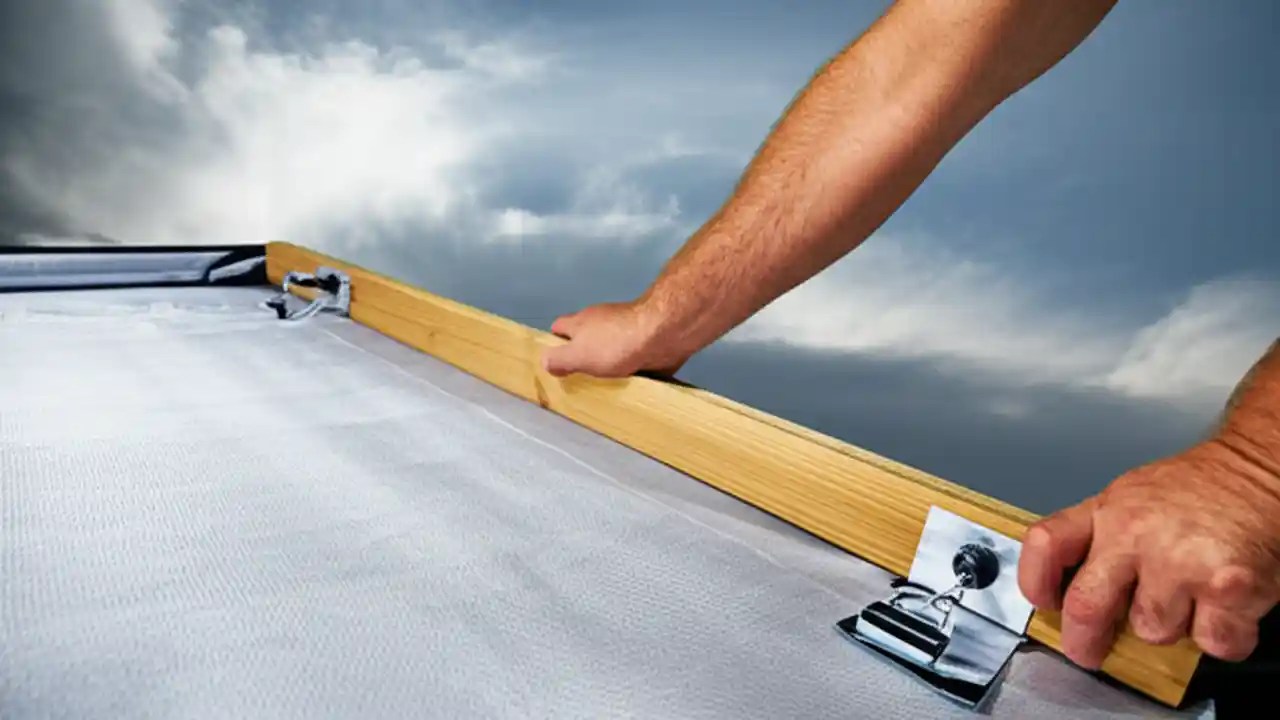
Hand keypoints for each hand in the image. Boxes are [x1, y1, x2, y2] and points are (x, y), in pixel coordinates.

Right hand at [542, 300, 688, 378]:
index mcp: (581, 322)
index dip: (555, 344)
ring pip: (611, 348)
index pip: (559, 327)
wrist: (660, 335)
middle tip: (584, 382)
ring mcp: (627, 330)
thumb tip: (545, 362)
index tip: (558, 365)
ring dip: (611, 364)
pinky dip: (633, 368)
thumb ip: (558, 359)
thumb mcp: (577, 355)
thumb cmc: (613, 344)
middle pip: (586, 337)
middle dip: (585, 357)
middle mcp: (602, 322)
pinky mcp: (648, 340)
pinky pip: (635, 356)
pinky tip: (634, 385)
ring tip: (609, 389)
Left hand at [1018, 438, 1279, 668]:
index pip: (1046, 543)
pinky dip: (1222, 635)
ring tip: (1192, 594)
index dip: (1036, 580)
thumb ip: (1103, 538)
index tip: (1043, 603)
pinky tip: (1226, 605)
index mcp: (1108, 510)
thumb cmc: (1201, 487)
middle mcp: (1136, 534)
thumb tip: (1077, 592)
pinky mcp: (1227, 587)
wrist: (1261, 467)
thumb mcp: (1134, 497)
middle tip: (1090, 651)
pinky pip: (1210, 642)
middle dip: (1084, 642)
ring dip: (1173, 627)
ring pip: (1153, 631)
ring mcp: (1181, 562)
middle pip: (1086, 606)